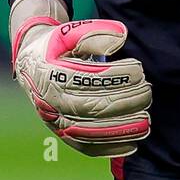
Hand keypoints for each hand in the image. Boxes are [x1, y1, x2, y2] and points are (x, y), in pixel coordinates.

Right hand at [10, 0, 152, 156]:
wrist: (31, 64)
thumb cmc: (56, 46)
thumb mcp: (69, 31)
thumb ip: (94, 32)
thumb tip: (121, 37)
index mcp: (50, 73)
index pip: (88, 78)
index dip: (116, 76)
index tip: (139, 70)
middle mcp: (50, 101)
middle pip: (92, 107)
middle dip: (125, 102)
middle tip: (148, 92)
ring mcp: (55, 121)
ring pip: (91, 131)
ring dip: (122, 128)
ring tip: (146, 119)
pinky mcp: (62, 134)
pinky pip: (86, 146)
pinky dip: (110, 148)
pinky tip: (132, 144)